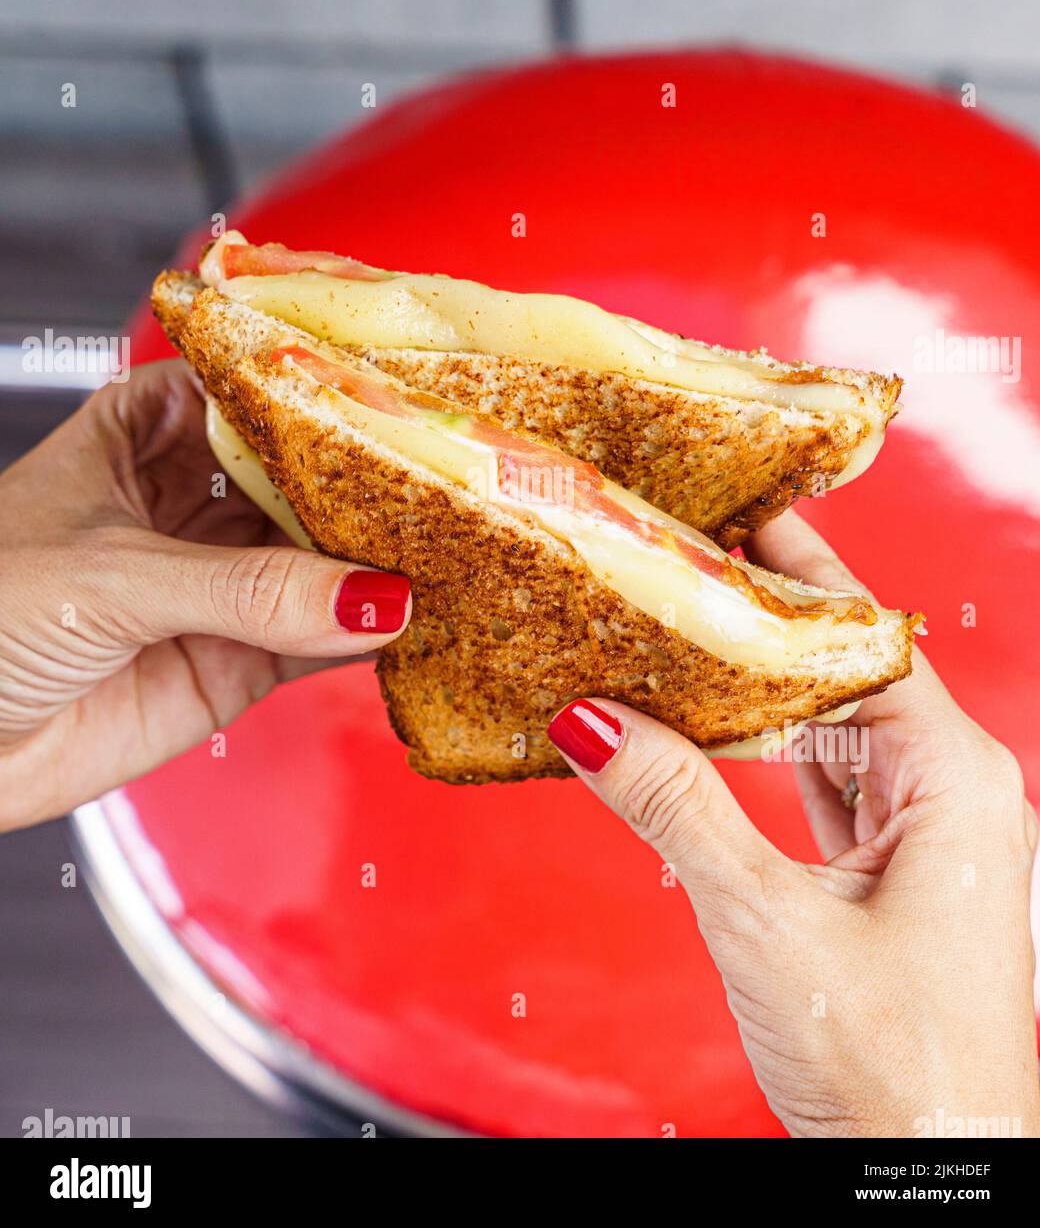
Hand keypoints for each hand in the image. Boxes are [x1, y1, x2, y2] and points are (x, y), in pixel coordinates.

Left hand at [0, 361, 410, 832]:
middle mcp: (189, 502)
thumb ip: (246, 589)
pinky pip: (316, 640)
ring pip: (320, 559)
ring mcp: (218, 585)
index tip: (403, 386)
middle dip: (368, 480)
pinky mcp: (234, 663)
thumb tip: (369, 596)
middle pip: (303, 477)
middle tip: (451, 477)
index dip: (324, 387)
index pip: (254, 389)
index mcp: (144, 434)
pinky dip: (366, 635)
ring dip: (380, 558)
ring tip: (452, 546)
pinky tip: (414, 619)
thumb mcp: (111, 577)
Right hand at [548, 511, 1039, 1137]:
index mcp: (955, 778)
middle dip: (764, 620)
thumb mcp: (763, 920)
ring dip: (756, 687)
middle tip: (684, 557)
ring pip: (828, 725)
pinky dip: (762, 753)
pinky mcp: (891, 871)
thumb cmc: (889, 1066)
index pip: (865, 636)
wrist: (927, 1179)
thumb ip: (674, 806)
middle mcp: (952, 790)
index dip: (797, 572)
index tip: (733, 509)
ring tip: (679, 627)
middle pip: (845, 670)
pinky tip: (703, 728)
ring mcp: (924, 831)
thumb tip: (590, 718)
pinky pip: (822, 781)